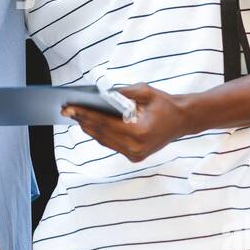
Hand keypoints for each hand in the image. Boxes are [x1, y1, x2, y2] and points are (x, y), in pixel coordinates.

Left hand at [61, 84, 187, 162]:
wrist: (183, 121)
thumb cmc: (165, 104)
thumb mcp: (145, 92)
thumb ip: (122, 92)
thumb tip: (99, 94)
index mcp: (139, 132)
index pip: (104, 123)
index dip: (85, 114)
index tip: (69, 108)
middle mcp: (136, 147)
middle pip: (101, 134)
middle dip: (83, 121)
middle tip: (66, 110)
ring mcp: (135, 155)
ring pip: (104, 141)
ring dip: (89, 128)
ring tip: (75, 116)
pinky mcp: (135, 157)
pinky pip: (112, 144)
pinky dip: (100, 134)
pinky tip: (90, 124)